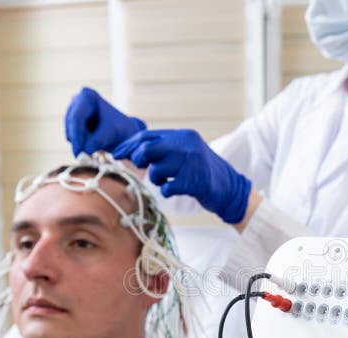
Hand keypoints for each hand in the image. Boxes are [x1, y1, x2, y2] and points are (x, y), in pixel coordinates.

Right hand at [64, 87, 145, 155]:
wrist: (123, 132)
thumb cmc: (119, 129)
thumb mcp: (110, 134)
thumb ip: (97, 141)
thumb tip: (85, 151)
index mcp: (89, 96)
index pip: (77, 116)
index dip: (77, 135)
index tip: (79, 152)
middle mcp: (78, 100)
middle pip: (71, 123)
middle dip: (76, 141)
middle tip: (80, 157)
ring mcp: (73, 110)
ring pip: (70, 130)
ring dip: (77, 144)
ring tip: (89, 155)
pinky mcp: (72, 121)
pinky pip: (71, 135)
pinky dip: (78, 144)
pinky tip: (88, 148)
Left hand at [113, 129, 251, 223]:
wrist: (230, 188)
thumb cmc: (202, 172)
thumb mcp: (185, 153)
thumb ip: (163, 149)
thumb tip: (131, 152)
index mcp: (183, 136)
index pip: (147, 136)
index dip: (129, 145)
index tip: (116, 154)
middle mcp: (187, 145)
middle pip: (148, 149)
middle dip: (138, 160)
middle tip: (140, 168)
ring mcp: (191, 163)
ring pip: (157, 170)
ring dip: (157, 179)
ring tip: (167, 180)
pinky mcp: (194, 182)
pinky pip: (167, 188)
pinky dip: (167, 191)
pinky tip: (176, 189)